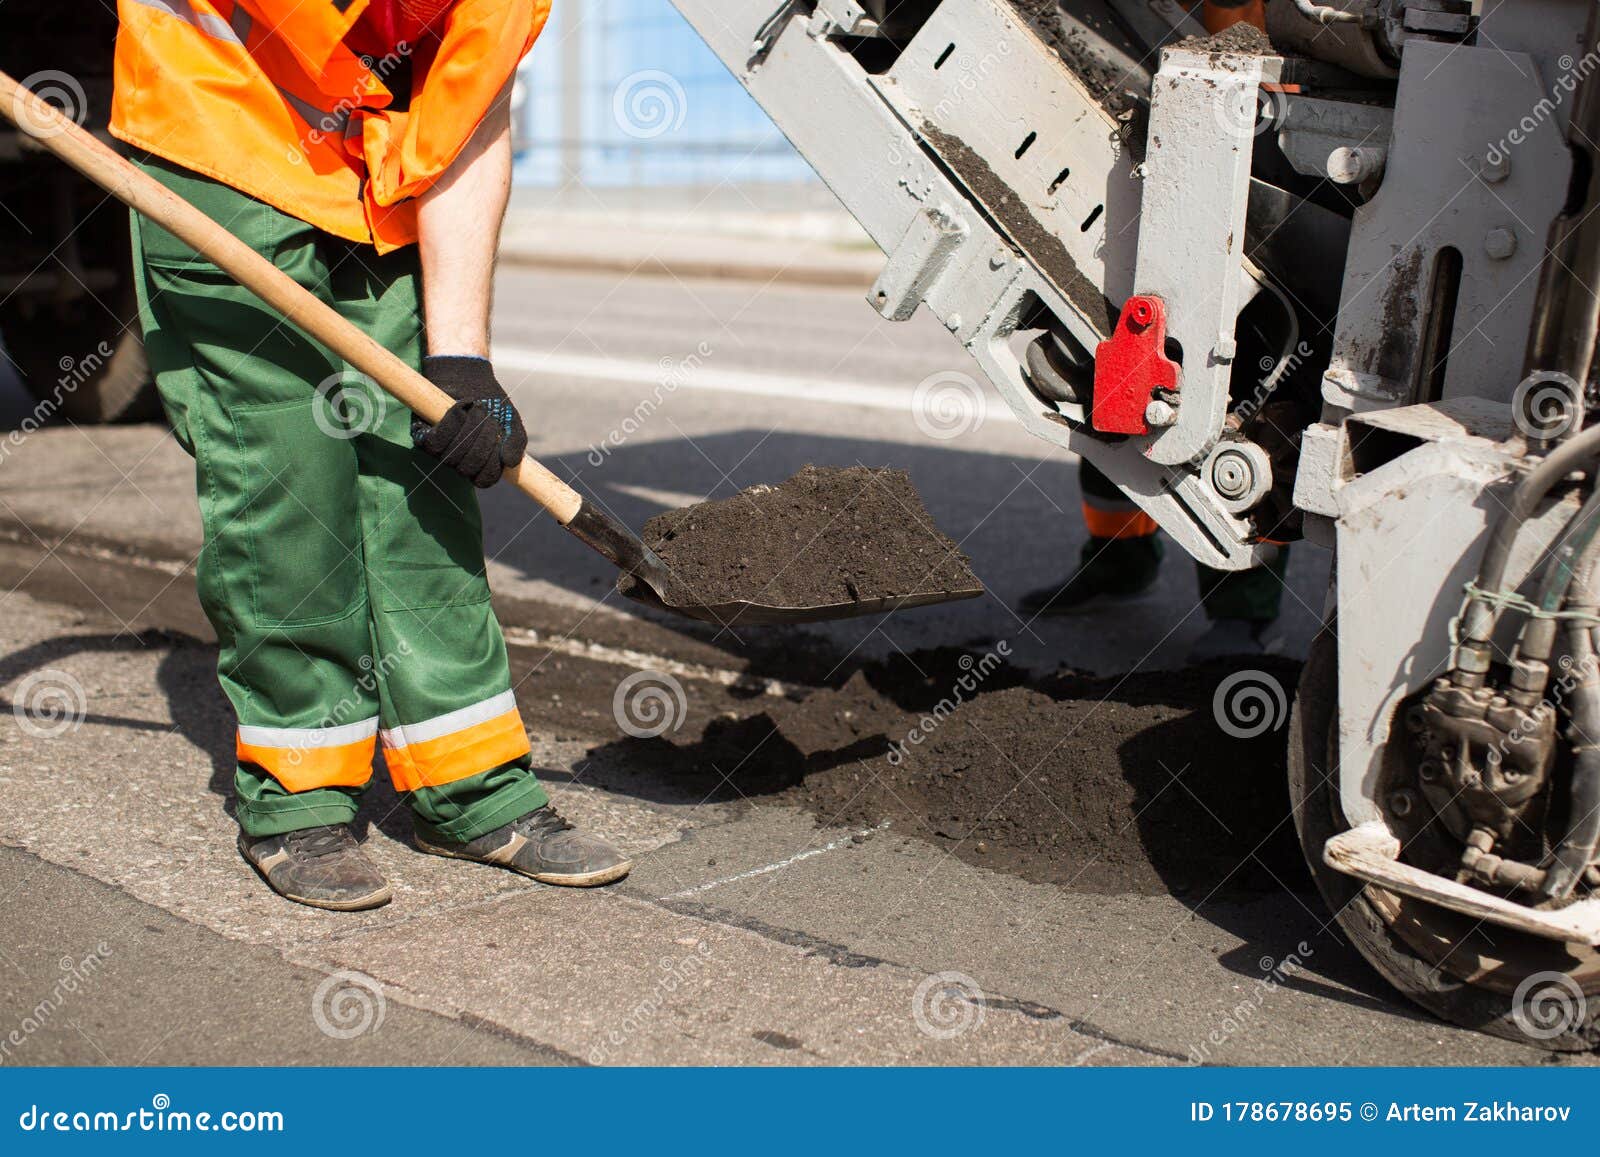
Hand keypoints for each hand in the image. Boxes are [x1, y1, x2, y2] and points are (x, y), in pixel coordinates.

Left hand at [412, 356, 527, 487]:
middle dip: (482, 442)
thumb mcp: (510, 422)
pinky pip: (435, 442)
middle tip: (489, 419)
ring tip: (476, 409)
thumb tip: (511, 463)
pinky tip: (460, 408)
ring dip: (468, 430)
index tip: (499, 445)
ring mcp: (440, 449)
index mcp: (479, 462)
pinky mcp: (423, 434)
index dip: (491, 467)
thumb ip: (516, 443)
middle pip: (467, 468)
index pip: (483, 480)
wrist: (470, 376)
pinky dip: (450, 424)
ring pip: (451, 456)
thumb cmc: (491, 403)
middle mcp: (459, 460)